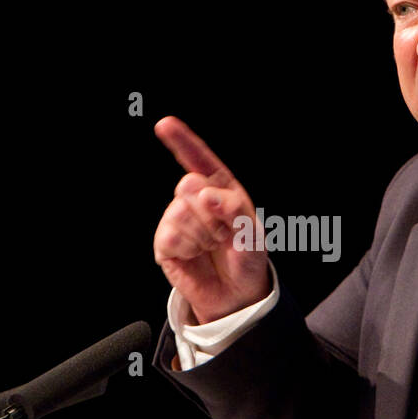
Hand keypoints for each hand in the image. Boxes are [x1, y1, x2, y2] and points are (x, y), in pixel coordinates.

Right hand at [154, 116, 270, 322]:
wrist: (237, 294)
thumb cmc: (246, 258)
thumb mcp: (253, 232)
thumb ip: (233, 208)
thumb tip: (205, 195)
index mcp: (219, 188)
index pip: (198, 159)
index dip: (181, 140)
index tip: (165, 124)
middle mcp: (196, 199)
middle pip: (188, 186)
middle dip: (210, 214)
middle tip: (223, 235)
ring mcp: (177, 219)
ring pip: (178, 212)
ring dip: (201, 235)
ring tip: (211, 246)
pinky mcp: (165, 242)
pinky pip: (169, 236)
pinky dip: (188, 248)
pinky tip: (196, 255)